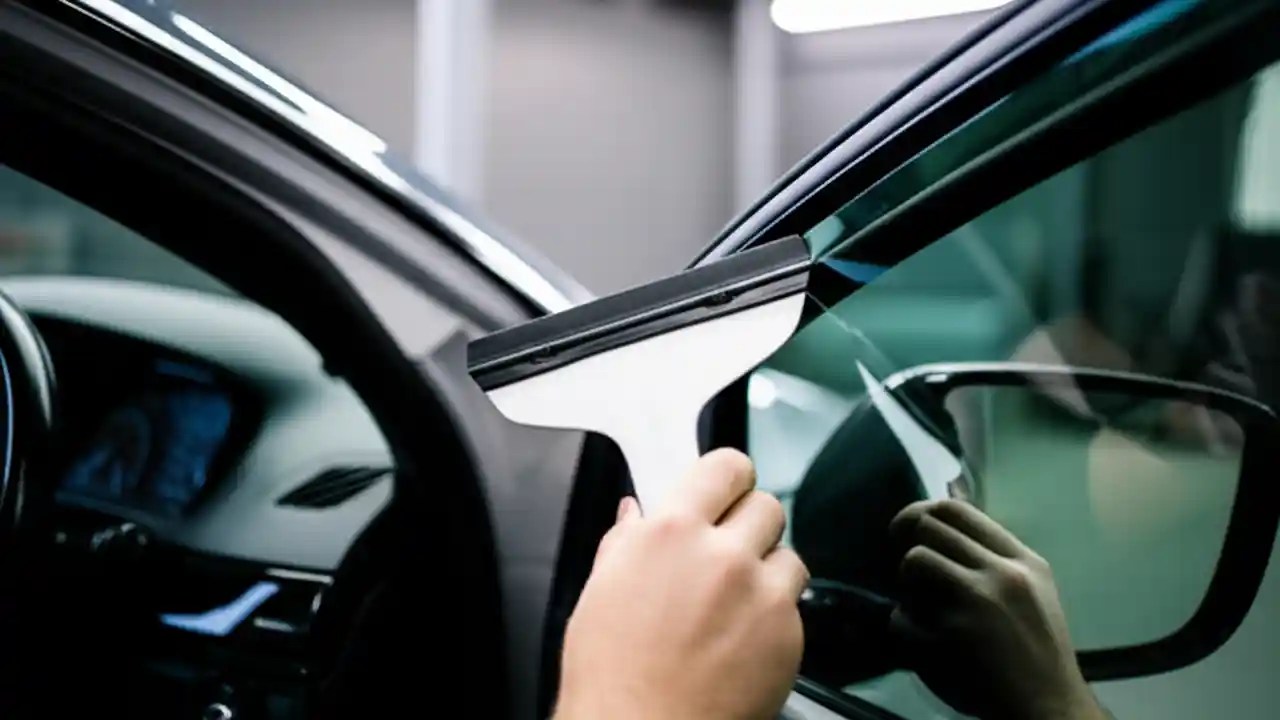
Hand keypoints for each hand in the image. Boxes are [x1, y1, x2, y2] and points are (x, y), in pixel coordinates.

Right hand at [554, 449, 807, 719]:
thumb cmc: (611, 676)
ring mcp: (761, 594)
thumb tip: (635, 512)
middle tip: (728, 554)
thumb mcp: (599, 592)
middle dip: (749, 525)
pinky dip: (777, 617)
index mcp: (670, 532)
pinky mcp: (789, 634)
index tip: (727, 490)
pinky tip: (743, 640)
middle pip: (766, 505)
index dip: (729, 478)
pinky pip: (796, 606)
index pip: (726, 466)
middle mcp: (722, 553)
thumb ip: (625, 541)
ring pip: (790, 555)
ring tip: (736, 605)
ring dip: (769, 571)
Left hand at [889, 499, 1106, 719]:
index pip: (956, 510)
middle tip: (916, 574)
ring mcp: (972, 608)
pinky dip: (905, 627)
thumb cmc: (1038, 644)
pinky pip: (900, 617)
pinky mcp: (946, 642)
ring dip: (909, 585)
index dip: (919, 513)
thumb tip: (946, 503)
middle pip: (928, 529)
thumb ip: (994, 551)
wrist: (1047, 705)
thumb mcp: (1032, 586)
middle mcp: (999, 577)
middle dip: (912, 546)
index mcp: (1022, 561)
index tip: (905, 530)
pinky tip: (925, 641)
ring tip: (923, 606)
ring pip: (913, 562)